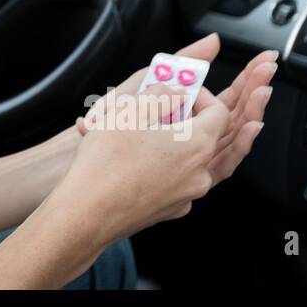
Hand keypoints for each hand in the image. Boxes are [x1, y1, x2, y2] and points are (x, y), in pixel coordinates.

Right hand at [58, 80, 230, 241]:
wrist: (86, 214)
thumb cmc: (106, 162)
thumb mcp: (130, 110)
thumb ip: (162, 92)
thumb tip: (176, 92)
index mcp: (197, 145)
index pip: (220, 112)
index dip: (201, 96)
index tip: (178, 93)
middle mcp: (199, 174)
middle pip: (203, 136)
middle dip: (181, 119)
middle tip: (153, 111)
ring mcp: (186, 196)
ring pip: (185, 159)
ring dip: (167, 143)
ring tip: (134, 135)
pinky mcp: (169, 210)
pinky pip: (172, 180)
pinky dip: (159, 166)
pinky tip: (130, 162)